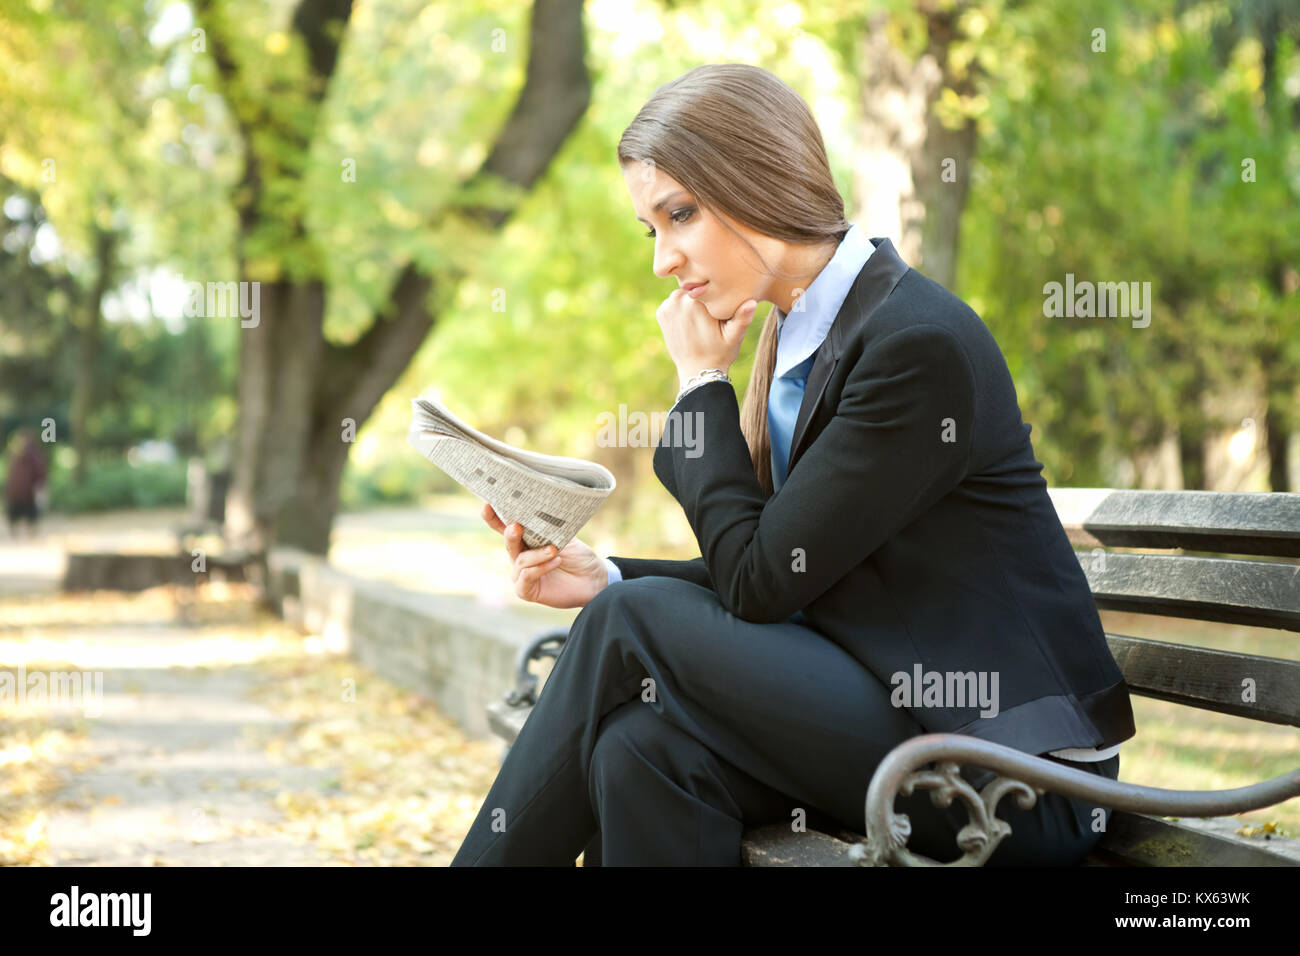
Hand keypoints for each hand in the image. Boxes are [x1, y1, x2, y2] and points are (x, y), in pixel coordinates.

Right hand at [482, 503, 608, 608]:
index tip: (487, 505)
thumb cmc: (578, 557)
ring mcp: (521, 574)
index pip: (504, 527)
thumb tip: (542, 505)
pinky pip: (526, 577)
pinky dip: (541, 568)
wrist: (594, 580)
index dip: (494, 517)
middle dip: (510, 533)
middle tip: (517, 526)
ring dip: (537, 554)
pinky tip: (555, 561)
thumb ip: (549, 526)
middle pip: (509, 542)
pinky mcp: (526, 591)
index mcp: (525, 540)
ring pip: (520, 560)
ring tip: (554, 549)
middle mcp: (519, 556)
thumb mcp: (564, 536)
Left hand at [657, 289, 757, 379]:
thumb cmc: (720, 353)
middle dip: (703, 299)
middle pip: (695, 288)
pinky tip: (689, 323)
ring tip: (700, 321)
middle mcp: (678, 300)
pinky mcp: (661, 313)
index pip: (707, 285)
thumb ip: (742, 318)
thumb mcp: (735, 337)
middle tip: (711, 318)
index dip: (716, 295)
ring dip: (690, 303)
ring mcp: (667, 306)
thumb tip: (752, 302)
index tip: (720, 310)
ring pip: (684, 294)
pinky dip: (680, 309)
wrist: (698, 371)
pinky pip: (674, 302)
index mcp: (696, 301)